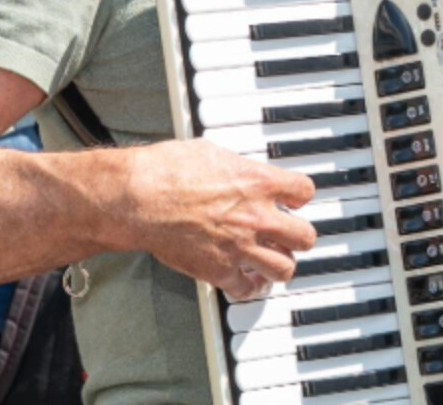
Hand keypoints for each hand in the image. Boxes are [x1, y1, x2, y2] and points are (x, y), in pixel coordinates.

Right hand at [120, 138, 319, 298]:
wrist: (138, 199)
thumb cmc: (164, 171)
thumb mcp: (210, 152)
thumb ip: (234, 167)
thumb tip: (237, 169)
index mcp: (257, 183)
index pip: (304, 191)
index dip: (298, 196)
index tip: (293, 199)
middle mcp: (256, 217)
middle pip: (304, 236)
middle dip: (298, 236)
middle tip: (290, 235)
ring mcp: (240, 247)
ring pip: (284, 268)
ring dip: (280, 265)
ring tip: (273, 261)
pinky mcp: (219, 271)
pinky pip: (247, 290)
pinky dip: (250, 288)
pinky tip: (247, 282)